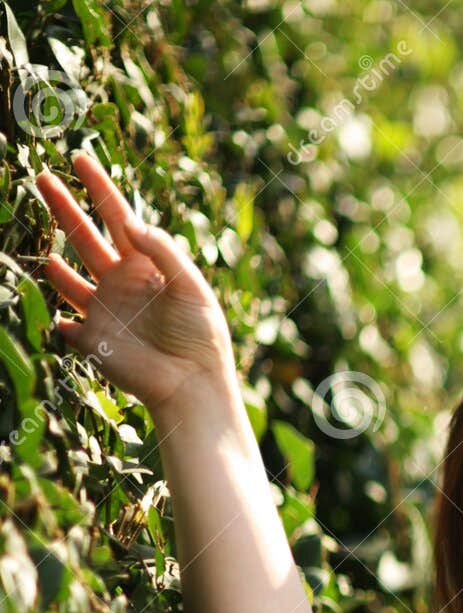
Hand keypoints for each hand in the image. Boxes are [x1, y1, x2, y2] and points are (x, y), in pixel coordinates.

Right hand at [36, 151, 236, 420]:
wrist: (192, 382)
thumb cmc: (201, 335)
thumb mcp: (191, 286)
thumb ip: (163, 252)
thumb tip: (130, 222)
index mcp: (147, 264)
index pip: (119, 217)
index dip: (100, 188)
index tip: (80, 158)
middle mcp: (121, 281)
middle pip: (85, 237)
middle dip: (65, 207)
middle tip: (42, 177)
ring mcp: (104, 308)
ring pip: (67, 276)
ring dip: (52, 259)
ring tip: (39, 237)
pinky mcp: (90, 338)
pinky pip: (63, 323)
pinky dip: (52, 315)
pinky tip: (47, 309)